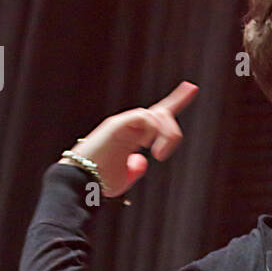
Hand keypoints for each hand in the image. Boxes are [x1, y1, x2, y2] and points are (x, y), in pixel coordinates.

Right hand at [60, 81, 198, 196]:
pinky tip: (145, 145)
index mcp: (132, 136)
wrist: (79, 183)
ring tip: (158, 153)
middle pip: (160, 113)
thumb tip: (142, 161)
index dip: (176, 101)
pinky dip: (151, 130)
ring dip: (165, 134)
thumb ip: (134, 169)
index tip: (192, 87)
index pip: (157, 115)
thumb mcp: (123, 178)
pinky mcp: (116, 124)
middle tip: (163, 154)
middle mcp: (128, 126)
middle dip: (173, 127)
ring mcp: (122, 123)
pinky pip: (143, 117)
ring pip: (155, 115)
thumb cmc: (98, 182)